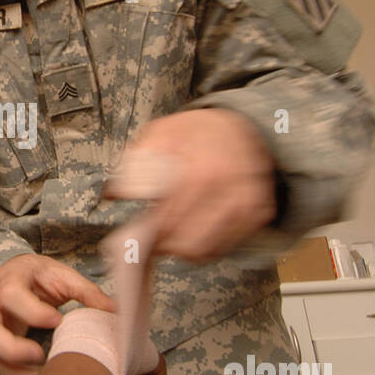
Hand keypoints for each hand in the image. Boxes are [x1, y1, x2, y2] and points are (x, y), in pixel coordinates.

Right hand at [0, 254, 115, 374]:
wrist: (18, 276)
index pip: (10, 294)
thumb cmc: (40, 277)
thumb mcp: (63, 276)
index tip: (58, 321)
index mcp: (10, 279)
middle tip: (39, 356)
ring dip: (10, 368)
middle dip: (10, 347)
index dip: (33, 311)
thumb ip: (86, 291)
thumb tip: (113, 310)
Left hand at [105, 109, 276, 264]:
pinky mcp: (260, 213)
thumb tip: (114, 194)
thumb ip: (135, 162)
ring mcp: (248, 204)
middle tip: (157, 234)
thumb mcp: (160, 132)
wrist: (245, 122)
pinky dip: (210, 243)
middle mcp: (228, 190)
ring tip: (177, 230)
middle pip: (187, 245)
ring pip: (207, 251)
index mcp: (200, 172)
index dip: (149, 235)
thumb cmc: (198, 130)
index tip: (140, 233)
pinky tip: (200, 225)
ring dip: (187, 247)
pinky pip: (227, 247)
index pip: (167, 224)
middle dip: (167, 244)